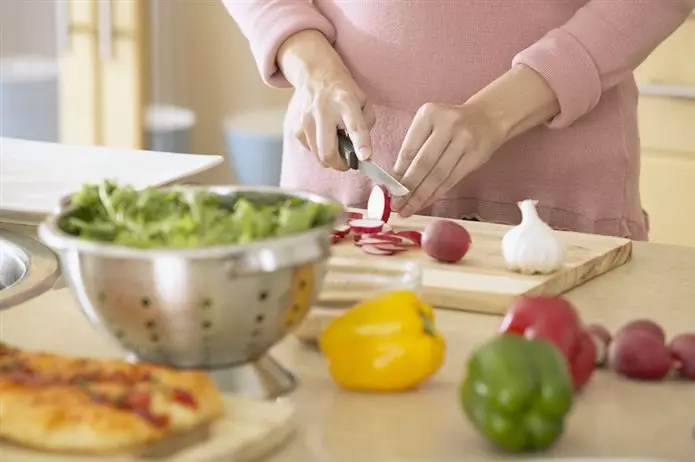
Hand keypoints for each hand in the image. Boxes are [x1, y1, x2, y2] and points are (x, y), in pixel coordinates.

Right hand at [290, 70, 374, 170]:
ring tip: (336, 141)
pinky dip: (319, 148)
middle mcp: (323, 111)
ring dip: (330, 155)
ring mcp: (306, 120)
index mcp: (345, 102)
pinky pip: (310, 149)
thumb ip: (366, 124)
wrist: (314, 75)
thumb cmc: (343, 92)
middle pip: (328, 151)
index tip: (364, 157)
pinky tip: (323, 134)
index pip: (355, 126)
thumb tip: (362, 152)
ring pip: (318, 155)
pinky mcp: (296, 127)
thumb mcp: (363, 100)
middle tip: (348, 162)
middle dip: (340, 164)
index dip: (361, 144)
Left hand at [391, 102, 504, 216]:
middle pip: (423, 163)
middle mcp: (448, 125)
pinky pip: (451, 180)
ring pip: (438, 175)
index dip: (397, 173)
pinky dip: (436, 194)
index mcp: (429, 114)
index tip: (388, 190)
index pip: (409, 149)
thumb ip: (413, 148)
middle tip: (396, 205)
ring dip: (421, 196)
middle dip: (407, 188)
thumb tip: (395, 180)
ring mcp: (464, 141)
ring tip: (408, 210)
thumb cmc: (450, 125)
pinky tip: (425, 203)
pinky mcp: (474, 156)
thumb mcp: (429, 125)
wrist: (487, 118)